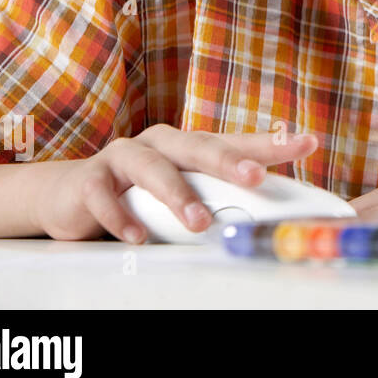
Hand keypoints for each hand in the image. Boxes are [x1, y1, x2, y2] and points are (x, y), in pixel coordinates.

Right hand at [29, 124, 318, 242]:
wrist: (70, 196)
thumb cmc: (138, 194)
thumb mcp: (182, 193)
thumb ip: (216, 200)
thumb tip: (269, 219)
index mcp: (190, 145)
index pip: (237, 141)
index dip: (272, 143)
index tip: (308, 143)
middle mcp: (162, 143)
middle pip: (200, 147)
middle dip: (231, 162)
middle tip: (257, 177)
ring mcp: (125, 156)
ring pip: (154, 168)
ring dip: (178, 195)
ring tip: (198, 222)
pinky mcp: (90, 179)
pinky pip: (106, 196)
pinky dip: (122, 217)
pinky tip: (138, 236)